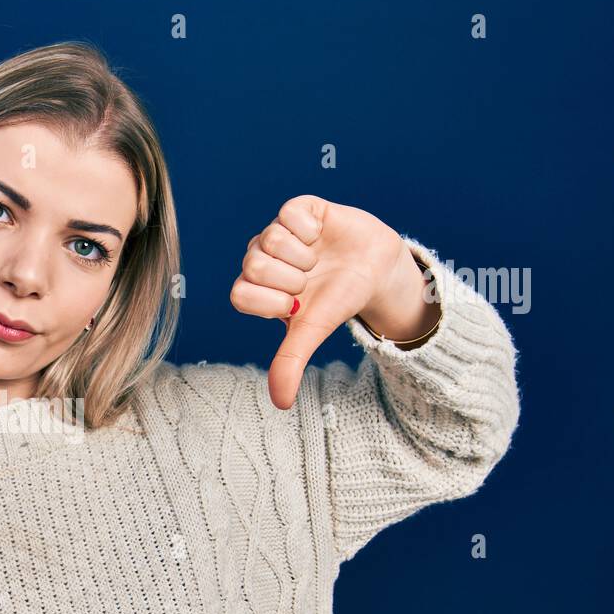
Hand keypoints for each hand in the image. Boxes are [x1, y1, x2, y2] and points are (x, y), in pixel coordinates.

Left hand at [229, 194, 420, 410]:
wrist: (375, 271)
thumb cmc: (337, 301)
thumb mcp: (313, 332)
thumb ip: (290, 362)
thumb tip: (280, 404)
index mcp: (255, 288)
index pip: (239, 294)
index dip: (271, 302)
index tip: (296, 305)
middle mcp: (259, 258)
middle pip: (253, 265)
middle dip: (291, 279)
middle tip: (309, 282)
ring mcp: (276, 231)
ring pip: (270, 239)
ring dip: (303, 256)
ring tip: (317, 261)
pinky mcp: (297, 209)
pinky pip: (289, 214)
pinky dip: (311, 230)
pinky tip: (321, 237)